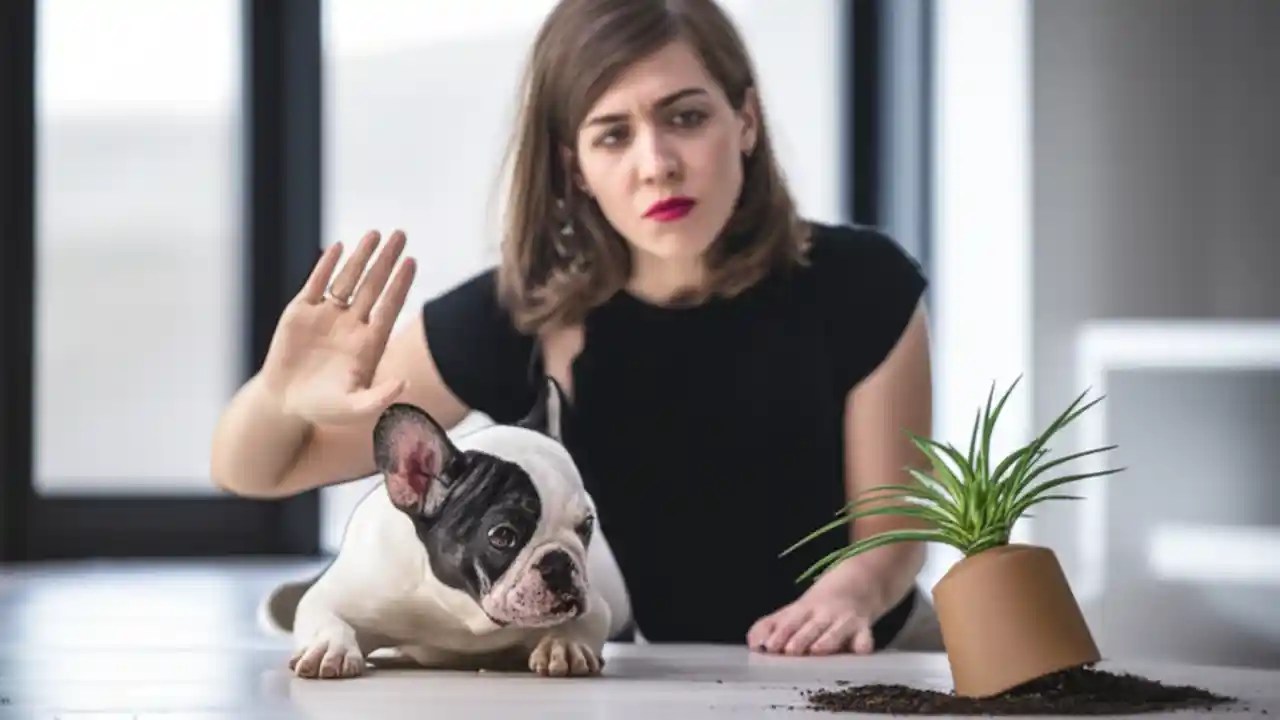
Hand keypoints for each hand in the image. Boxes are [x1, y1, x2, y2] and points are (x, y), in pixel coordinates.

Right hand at [260, 229, 415, 425]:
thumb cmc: (322, 408)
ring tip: (375, 233)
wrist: (284, 403)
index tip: (412, 262)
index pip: (389, 306)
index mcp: (368, 343)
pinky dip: (326, 266)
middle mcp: (351, 325)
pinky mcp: (301, 313)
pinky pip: (316, 284)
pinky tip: (338, 247)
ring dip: (361, 256)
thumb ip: (378, 398)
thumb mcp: (353, 408)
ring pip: (347, 279)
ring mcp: (327, 316)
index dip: (400, 284)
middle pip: (373, 285)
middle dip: (386, 260)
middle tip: (401, 234)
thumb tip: (404, 384)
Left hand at [746, 573, 882, 655]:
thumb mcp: (793, 612)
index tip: (769, 645)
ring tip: (817, 649)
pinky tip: (859, 651)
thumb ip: (769, 626)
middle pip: (812, 626)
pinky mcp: (865, 628)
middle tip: (789, 650)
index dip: (780, 632)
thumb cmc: (818, 607)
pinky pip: (866, 637)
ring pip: (837, 630)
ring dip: (828, 639)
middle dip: (801, 637)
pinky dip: (864, 643)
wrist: (857, 584)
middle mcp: (825, 614)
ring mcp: (846, 620)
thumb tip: (753, 643)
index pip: (790, 621)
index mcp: (805, 610)